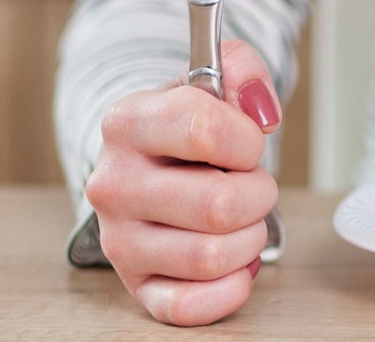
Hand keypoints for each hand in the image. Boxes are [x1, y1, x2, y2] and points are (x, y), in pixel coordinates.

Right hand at [85, 39, 282, 326]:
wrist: (149, 162)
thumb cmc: (188, 126)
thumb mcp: (211, 79)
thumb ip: (242, 67)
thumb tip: (261, 111)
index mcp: (127, 123)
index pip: (206, 130)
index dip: (247, 140)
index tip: (247, 142)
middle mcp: (113, 184)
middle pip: (218, 205)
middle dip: (258, 194)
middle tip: (249, 184)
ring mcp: (119, 240)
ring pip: (211, 256)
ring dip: (249, 238)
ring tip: (239, 219)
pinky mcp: (135, 284)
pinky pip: (187, 308)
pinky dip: (228, 290)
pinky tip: (236, 264)